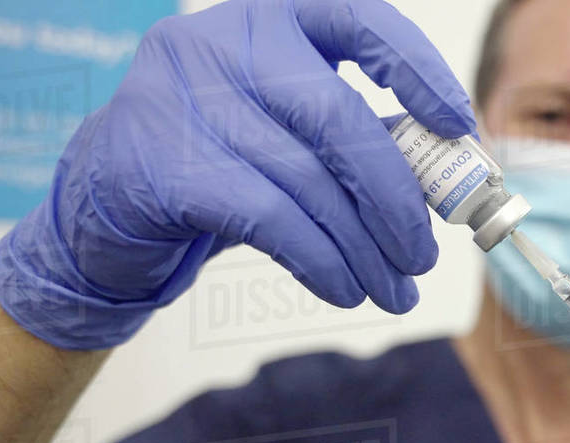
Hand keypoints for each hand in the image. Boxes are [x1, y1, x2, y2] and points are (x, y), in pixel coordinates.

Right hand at [0, 0, 475, 349]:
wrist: (108, 202)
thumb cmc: (222, 160)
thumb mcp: (289, 128)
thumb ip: (359, 134)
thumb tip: (448, 175)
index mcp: (270, 16)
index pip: (360, 19)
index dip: (419, 70)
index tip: (461, 128)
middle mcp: (222, 41)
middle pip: (338, 119)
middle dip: (397, 198)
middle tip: (424, 256)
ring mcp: (182, 97)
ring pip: (307, 182)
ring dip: (365, 249)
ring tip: (395, 288)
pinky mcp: (161, 164)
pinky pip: (270, 220)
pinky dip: (322, 262)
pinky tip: (345, 288)